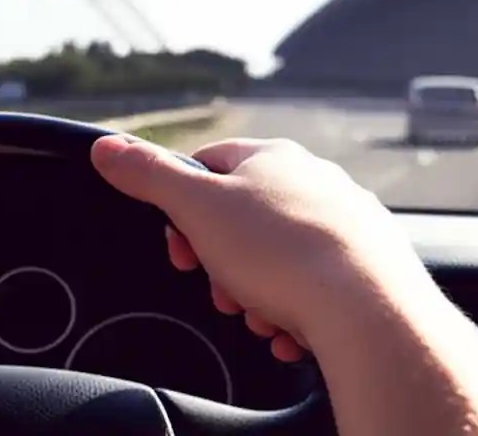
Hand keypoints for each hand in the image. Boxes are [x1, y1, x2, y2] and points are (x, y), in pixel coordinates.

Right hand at [91, 136, 432, 361]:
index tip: (178, 245)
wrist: (370, 311)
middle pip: (243, 218)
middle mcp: (316, 182)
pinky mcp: (372, 267)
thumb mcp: (196, 207)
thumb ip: (148, 175)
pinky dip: (296, 311)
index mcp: (273, 157)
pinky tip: (290, 330)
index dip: (181, 207)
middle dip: (221, 261)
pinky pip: (317, 287)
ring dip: (256, 292)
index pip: (208, 164)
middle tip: (219, 289)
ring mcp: (348, 223)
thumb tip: (105, 147)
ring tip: (259, 316)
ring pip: (279, 257)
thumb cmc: (282, 253)